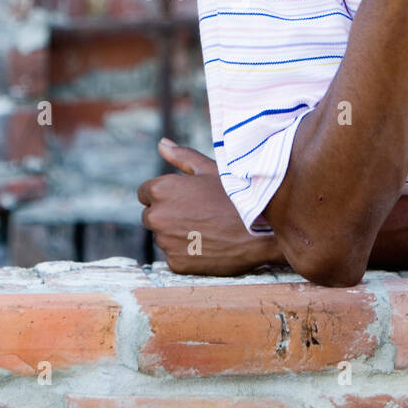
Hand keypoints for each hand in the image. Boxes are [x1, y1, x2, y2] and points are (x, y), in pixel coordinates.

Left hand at [137, 139, 277, 275]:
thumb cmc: (237, 196)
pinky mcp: (176, 264)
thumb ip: (182, 156)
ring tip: (208, 229)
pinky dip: (189, 254)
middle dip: (168, 215)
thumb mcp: (210, 170)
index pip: (145, 194)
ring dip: (178, 235)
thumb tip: (161, 144)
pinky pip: (175, 257)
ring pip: (164, 238)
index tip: (185, 198)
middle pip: (151, 217)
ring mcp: (166, 242)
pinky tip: (210, 246)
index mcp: (161, 189)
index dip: (165, 195)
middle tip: (200, 214)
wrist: (262, 232)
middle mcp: (157, 216)